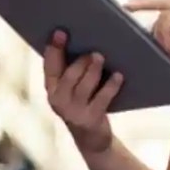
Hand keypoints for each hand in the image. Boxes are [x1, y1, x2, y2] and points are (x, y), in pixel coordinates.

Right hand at [43, 30, 124, 154]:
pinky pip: (102, 99)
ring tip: (101, 58)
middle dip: (80, 61)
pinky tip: (119, 76)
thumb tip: (86, 36)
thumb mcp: (73, 87)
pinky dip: (111, 86)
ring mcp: (73, 112)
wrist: (92, 138)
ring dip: (93, 71)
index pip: (49, 66)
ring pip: (83, 87)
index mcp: (52, 88)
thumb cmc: (84, 102)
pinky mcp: (90, 119)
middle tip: (93, 51)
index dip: (54, 49)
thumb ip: (73, 67)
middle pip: (67, 76)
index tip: (61, 32)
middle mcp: (58, 100)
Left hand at [125, 0, 169, 83]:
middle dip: (146, 2)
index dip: (153, 6)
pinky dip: (166, 31)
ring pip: (169, 10)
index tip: (133, 9)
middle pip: (167, 0)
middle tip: (127, 6)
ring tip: (158, 48)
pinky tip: (166, 47)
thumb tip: (164, 55)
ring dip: (159, 30)